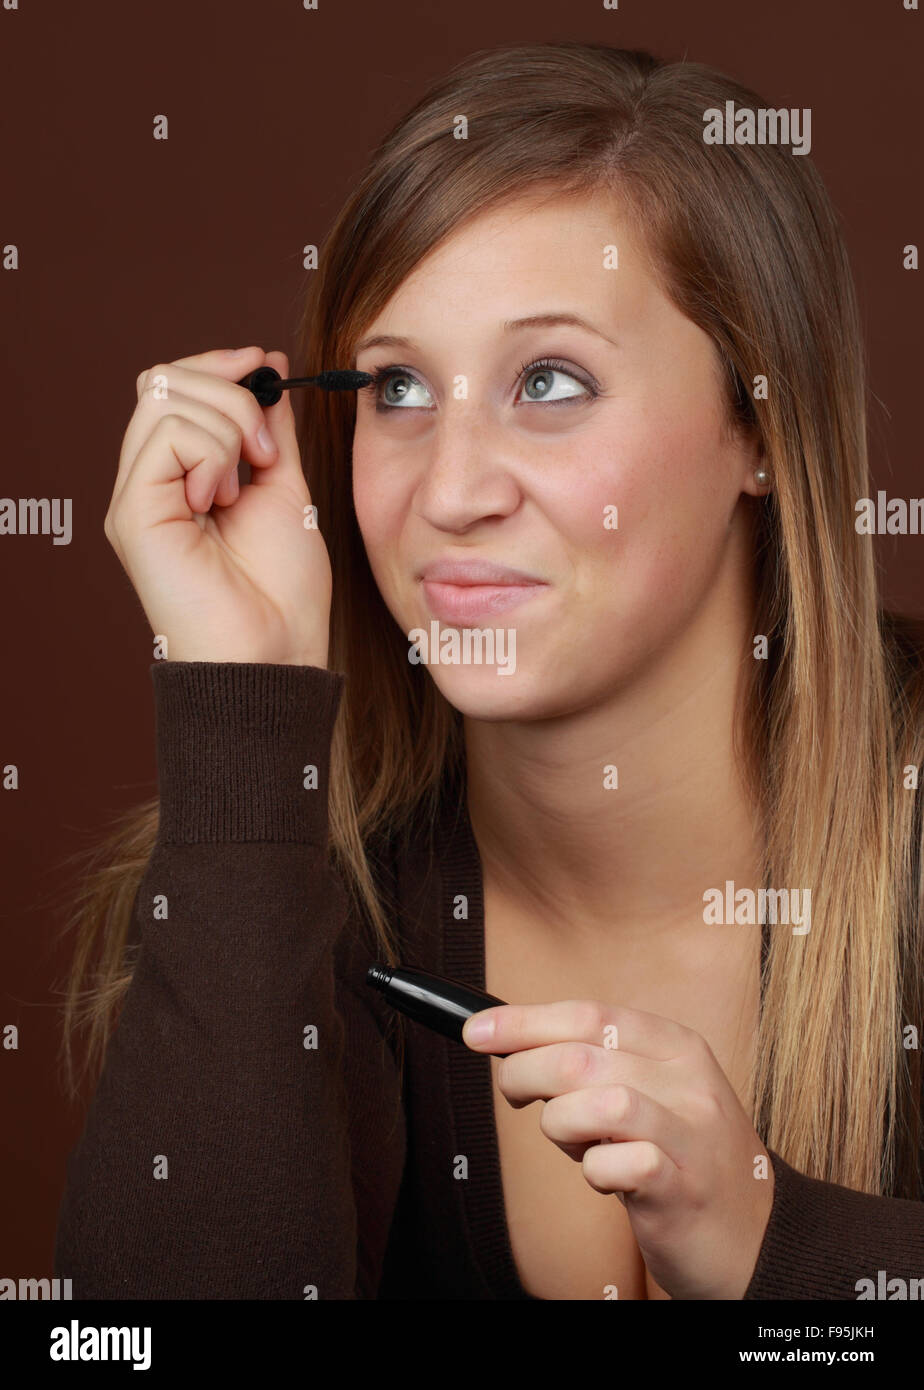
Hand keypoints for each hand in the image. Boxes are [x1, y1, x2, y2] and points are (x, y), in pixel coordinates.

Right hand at [105, 346, 330, 665]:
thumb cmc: (283, 590)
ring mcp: (137, 496)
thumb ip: (270, 429)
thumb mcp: (286, 486)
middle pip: (165, 379)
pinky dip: (211, 453)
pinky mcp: (132, 512)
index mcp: (182, 474)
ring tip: (242, 488)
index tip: (266, 365)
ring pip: (167, 396)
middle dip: (232, 395)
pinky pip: (167, 433)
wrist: (276, 649)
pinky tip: (221, 499)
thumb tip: (266, 368)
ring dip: (228, 428)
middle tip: (265, 453)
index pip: (176, 384)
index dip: (221, 365)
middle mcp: (151, 481)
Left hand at [462, 999, 774, 1298]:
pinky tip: (604, 1176)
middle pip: (581, 1055)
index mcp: (679, 1046)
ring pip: (596, 1102)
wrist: (760, 1237)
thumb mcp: (655, 1093)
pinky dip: (592, 1170)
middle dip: (524, 1072)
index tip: (477, 1031)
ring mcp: (691, 1135)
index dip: (525, 1020)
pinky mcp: (683, 1189)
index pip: (589, 1013)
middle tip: (515, 1094)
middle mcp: (689, 1082)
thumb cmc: (686, 1159)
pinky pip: (615, 1165)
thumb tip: (512, 1042)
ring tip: (574, 1143)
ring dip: (560, 1124)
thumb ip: (598, 1064)